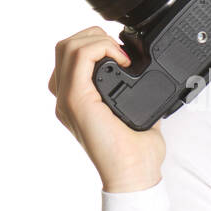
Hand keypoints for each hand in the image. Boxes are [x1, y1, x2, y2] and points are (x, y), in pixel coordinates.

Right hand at [48, 26, 164, 192]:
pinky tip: (121, 61)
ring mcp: (67, 99)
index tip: (122, 55)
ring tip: (120, 55)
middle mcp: (66, 98)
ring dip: (96, 40)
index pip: (70, 57)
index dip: (94, 44)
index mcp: (76, 100)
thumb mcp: (133, 110)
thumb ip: (131, 89)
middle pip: (65, 46)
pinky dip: (101, 49)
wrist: (134, 173)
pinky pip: (78, 58)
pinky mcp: (76, 100)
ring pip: (68, 47)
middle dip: (94, 36)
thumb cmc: (135, 151)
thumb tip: (145, 71)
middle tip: (119, 51)